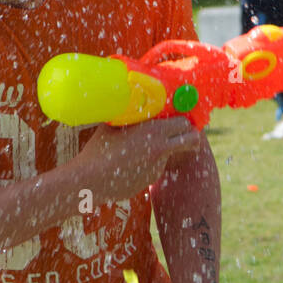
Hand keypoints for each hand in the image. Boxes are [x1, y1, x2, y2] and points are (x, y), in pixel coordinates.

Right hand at [75, 118, 200, 208]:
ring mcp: (158, 166)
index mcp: (153, 131)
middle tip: (182, 133)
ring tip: (144, 147)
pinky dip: (149, 163)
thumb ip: (128, 115)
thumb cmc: (98, 149)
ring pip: (172, 153)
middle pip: (191, 140)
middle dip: (189, 136)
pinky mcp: (151, 179)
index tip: (181, 119)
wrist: (90, 181)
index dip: (183, 121)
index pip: (184, 123)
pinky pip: (155, 166)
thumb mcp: (113, 125)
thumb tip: (128, 101)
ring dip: (165, 149)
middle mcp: (161, 148)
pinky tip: (130, 163)